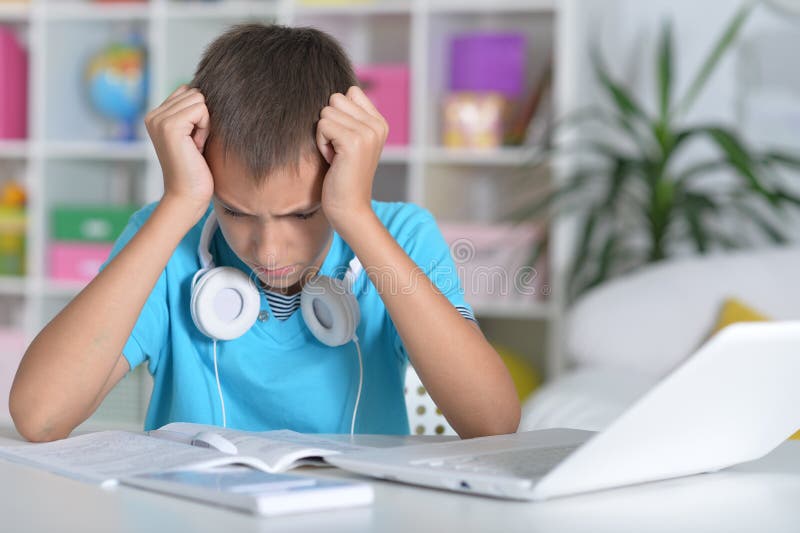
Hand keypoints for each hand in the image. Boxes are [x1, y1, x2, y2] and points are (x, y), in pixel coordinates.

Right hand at [144, 85, 213, 224]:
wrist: (187, 196)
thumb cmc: (196, 170)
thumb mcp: (194, 135)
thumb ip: (193, 113)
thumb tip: (209, 88)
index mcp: (157, 115)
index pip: (189, 91)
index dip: (200, 114)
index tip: (195, 140)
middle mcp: (154, 115)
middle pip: (195, 92)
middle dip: (203, 118)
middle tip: (196, 145)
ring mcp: (159, 119)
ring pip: (199, 99)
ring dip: (205, 124)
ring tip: (196, 146)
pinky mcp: (169, 125)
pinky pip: (201, 109)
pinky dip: (205, 128)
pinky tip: (197, 147)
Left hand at [316, 86, 387, 230]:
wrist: (350, 208)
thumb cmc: (343, 176)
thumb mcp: (351, 142)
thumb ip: (349, 117)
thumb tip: (333, 94)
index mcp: (379, 122)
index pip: (349, 92)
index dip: (338, 114)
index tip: (343, 140)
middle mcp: (377, 125)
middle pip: (336, 99)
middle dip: (329, 123)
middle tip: (338, 149)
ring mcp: (367, 132)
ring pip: (327, 112)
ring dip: (324, 135)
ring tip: (336, 156)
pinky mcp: (354, 142)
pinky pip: (323, 125)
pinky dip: (322, 143)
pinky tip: (333, 160)